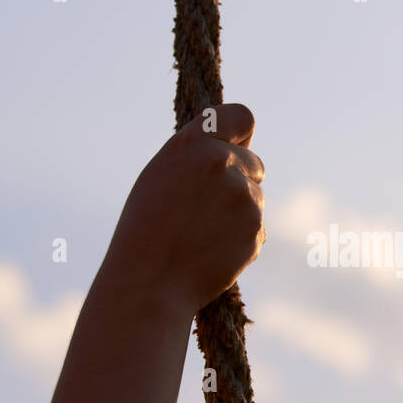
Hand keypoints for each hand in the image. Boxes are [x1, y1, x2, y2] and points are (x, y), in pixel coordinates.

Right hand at [104, 103, 264, 316]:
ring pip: (255, 199)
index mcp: (192, 143)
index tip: (238, 147)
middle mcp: (220, 161)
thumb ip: (198, 156)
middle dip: (240, 181)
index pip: (242, 117)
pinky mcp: (256, 228)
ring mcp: (242, 195)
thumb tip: (238, 147)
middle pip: (255, 164)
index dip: (242, 136)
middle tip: (204, 210)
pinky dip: (241, 241)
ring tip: (201, 235)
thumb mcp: (160, 177)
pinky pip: (257, 230)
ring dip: (239, 215)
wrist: (148, 284)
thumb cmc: (145, 231)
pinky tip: (211, 252)